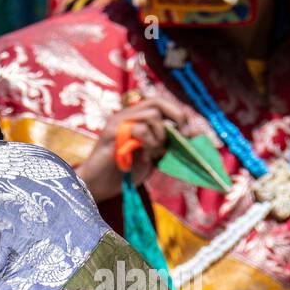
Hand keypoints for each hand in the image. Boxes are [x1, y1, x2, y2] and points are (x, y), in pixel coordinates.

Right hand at [76, 94, 195, 201]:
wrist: (96, 186)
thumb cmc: (123, 173)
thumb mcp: (151, 156)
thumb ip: (165, 144)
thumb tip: (192, 136)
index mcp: (133, 119)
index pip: (159, 103)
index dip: (178, 114)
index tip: (190, 133)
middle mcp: (125, 115)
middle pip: (158, 103)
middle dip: (176, 119)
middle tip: (181, 138)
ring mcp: (117, 122)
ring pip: (152, 115)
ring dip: (160, 136)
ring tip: (154, 153)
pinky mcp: (112, 133)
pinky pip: (140, 129)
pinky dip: (149, 143)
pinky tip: (145, 157)